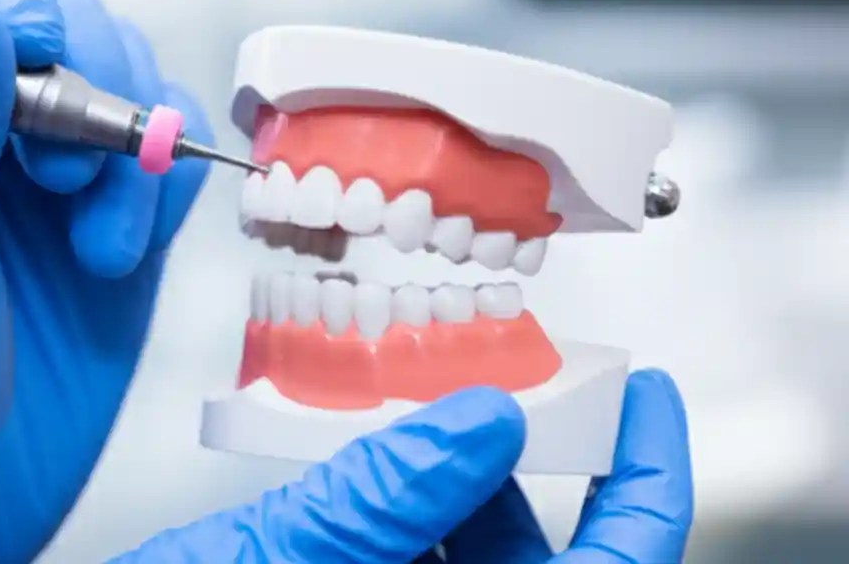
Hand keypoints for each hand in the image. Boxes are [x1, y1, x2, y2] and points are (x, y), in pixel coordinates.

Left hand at [0, 0, 210, 561]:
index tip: (37, 50)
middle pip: (69, 24)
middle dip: (89, 87)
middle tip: (58, 179)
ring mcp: (59, 182)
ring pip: (135, 88)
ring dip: (131, 157)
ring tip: (94, 245)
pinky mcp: (122, 232)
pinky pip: (171, 166)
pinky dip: (168, 192)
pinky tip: (119, 255)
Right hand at [117, 370, 692, 562]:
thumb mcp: (273, 563)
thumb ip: (384, 497)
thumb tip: (487, 421)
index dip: (649, 486)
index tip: (643, 397)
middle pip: (545, 561)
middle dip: (533, 460)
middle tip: (516, 376)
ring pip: (474, 555)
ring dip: (457, 476)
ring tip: (426, 402)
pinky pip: (412, 555)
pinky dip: (403, 502)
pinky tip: (368, 454)